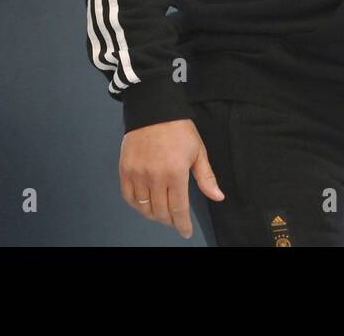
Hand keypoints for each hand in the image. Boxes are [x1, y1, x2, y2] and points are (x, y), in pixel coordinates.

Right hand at [119, 118, 224, 238]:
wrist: (154, 110)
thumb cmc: (178, 129)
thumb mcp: (198, 151)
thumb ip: (206, 178)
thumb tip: (218, 196)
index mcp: (176, 172)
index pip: (179, 209)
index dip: (182, 224)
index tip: (185, 232)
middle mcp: (155, 176)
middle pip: (161, 211)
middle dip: (170, 220)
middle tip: (175, 220)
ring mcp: (138, 174)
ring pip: (144, 208)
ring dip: (154, 215)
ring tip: (162, 213)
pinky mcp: (125, 170)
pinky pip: (129, 197)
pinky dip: (137, 206)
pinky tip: (145, 205)